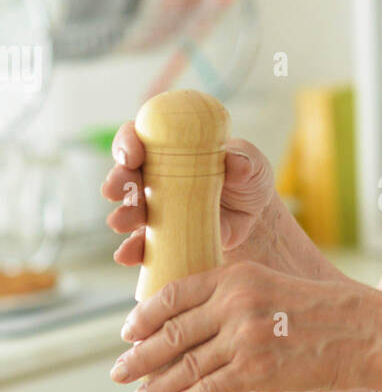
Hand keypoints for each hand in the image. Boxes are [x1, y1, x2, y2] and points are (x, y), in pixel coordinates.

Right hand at [101, 122, 275, 265]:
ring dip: (122, 215)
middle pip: (126, 173)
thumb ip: (244, 160)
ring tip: (121, 222)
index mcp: (170, 148)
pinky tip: (128, 254)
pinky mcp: (163, 237)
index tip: (132, 155)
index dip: (128, 143)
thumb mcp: (252, 164)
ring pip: (130, 209)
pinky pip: (143, 244)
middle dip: (117, 181)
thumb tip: (236, 164)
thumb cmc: (247, 180)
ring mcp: (156, 208)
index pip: (139, 137)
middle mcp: (156, 176)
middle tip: (116, 190)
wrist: (254, 219)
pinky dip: (132, 249)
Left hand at [109, 261, 376, 391]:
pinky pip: (207, 390)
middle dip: (139, 356)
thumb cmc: (323, 313)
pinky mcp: (257, 371)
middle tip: (119, 370)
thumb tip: (192, 328)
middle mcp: (235, 303)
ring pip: (185, 365)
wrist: (364, 332)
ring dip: (156, 384)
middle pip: (172, 333)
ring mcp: (245, 338)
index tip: (128, 332)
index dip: (143, 316)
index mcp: (236, 275)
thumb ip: (232, 300)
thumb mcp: (271, 286)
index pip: (173, 294)